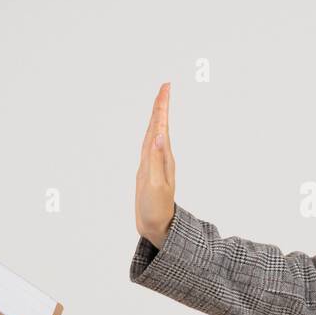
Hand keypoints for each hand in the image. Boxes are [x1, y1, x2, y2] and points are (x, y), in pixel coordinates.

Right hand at [135, 82, 175, 248]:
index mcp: (162, 157)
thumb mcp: (155, 185)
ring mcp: (155, 163)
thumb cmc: (156, 209)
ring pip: (156, 134)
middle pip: (160, 126)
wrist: (158, 227)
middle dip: (161, 106)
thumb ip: (156, 161)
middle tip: (164, 87)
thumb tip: (160, 136)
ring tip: (160, 103)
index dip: (162, 107)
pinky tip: (153, 131)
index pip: (162, 126)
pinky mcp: (149, 170)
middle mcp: (160, 157)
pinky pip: (150, 145)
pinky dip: (151, 134)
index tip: (166, 88)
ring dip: (157, 117)